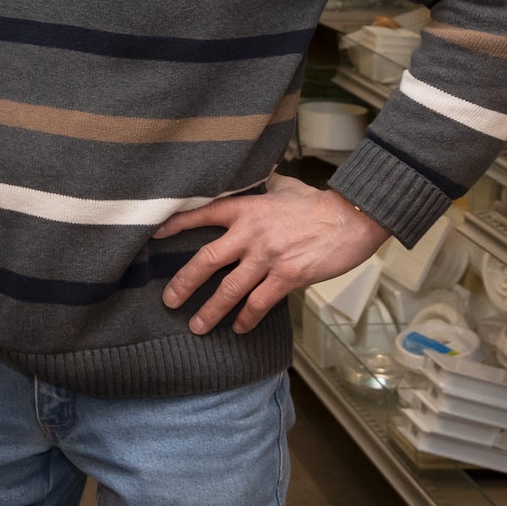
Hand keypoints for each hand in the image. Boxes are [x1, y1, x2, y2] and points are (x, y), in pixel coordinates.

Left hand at [154, 176, 390, 335]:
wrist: (351, 219)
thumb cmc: (319, 203)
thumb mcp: (286, 186)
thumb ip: (266, 186)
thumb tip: (258, 177)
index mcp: (247, 208)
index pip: (203, 214)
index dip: (176, 224)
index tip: (155, 236)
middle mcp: (250, 233)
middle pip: (206, 260)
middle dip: (184, 283)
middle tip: (169, 301)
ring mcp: (267, 257)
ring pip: (229, 289)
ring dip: (210, 311)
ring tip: (197, 326)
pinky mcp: (287, 277)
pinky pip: (259, 303)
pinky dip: (247, 318)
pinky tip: (239, 328)